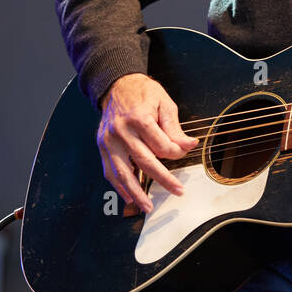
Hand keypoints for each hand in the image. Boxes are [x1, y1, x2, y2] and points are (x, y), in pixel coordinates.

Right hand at [97, 73, 198, 212]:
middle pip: (145, 162)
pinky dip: (118, 186)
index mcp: (139, 118)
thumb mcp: (164, 103)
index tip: (184, 152)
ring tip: (148, 206)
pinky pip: (109, 171)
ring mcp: (109, 140)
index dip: (176, 152)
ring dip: (136, 192)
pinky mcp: (102, 146)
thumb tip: (189, 145)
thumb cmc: (142, 93)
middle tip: (177, 191)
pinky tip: (128, 196)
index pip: (162, 146)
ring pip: (123, 172)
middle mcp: (121, 131)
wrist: (117, 85)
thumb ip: (175, 128)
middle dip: (163, 179)